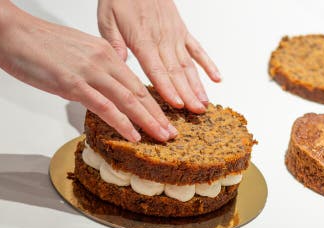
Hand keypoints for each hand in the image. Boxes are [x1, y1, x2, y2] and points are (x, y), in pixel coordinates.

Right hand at [0, 10, 176, 141]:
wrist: (12, 33)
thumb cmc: (38, 45)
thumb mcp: (76, 56)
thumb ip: (93, 72)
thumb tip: (101, 91)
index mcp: (105, 53)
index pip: (136, 83)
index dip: (154, 104)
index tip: (166, 119)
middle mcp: (103, 61)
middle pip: (139, 93)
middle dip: (158, 116)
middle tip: (172, 135)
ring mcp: (90, 72)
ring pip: (128, 100)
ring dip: (148, 122)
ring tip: (162, 138)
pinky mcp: (73, 83)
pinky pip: (105, 106)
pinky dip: (122, 122)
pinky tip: (133, 135)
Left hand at [98, 0, 220, 113]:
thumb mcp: (107, 18)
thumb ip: (114, 43)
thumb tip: (120, 64)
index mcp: (143, 40)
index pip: (157, 70)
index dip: (168, 88)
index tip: (177, 105)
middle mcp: (162, 39)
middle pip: (176, 72)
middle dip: (187, 95)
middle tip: (196, 113)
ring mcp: (174, 35)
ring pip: (188, 65)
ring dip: (197, 86)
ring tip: (204, 104)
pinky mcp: (181, 30)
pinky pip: (197, 49)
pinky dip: (208, 64)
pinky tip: (216, 78)